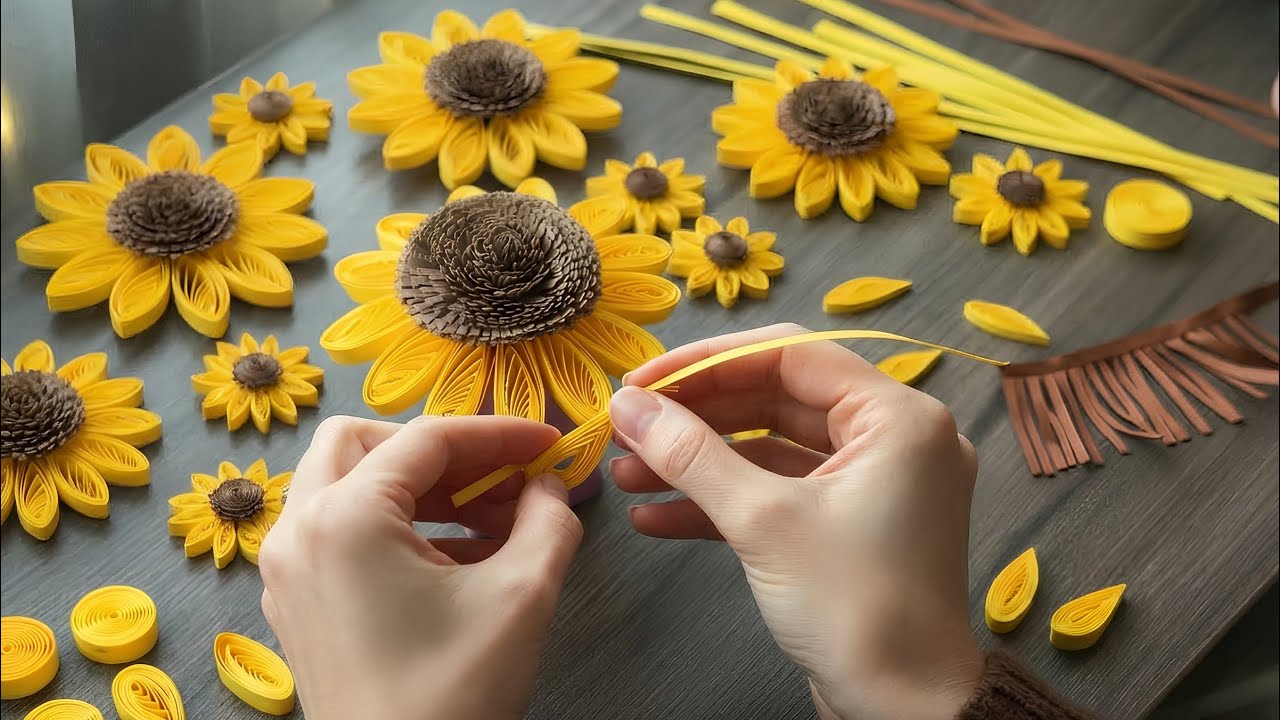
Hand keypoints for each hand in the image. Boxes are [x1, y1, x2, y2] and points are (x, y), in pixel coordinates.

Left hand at [258, 415, 581, 719]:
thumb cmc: (453, 696)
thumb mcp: (523, 595)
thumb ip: (547, 519)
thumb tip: (546, 485)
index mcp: (343, 518)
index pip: (428, 439)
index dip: (499, 434)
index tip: (549, 443)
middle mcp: (298, 531)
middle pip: (365, 442)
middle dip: (441, 451)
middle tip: (502, 477)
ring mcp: (288, 570)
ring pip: (347, 484)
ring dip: (420, 488)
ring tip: (492, 521)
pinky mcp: (296, 604)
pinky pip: (339, 532)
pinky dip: (394, 526)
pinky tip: (457, 559)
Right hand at [609, 324, 983, 719]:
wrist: (905, 713)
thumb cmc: (857, 610)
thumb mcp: (762, 521)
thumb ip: (691, 454)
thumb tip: (629, 406)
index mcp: (897, 417)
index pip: (791, 355)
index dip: (708, 362)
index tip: (643, 381)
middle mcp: (893, 439)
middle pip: (777, 399)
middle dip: (697, 417)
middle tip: (630, 425)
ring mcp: (873, 485)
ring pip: (772, 450)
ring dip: (700, 462)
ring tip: (628, 473)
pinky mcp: (850, 526)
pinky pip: (781, 494)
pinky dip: (723, 502)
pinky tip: (657, 516)